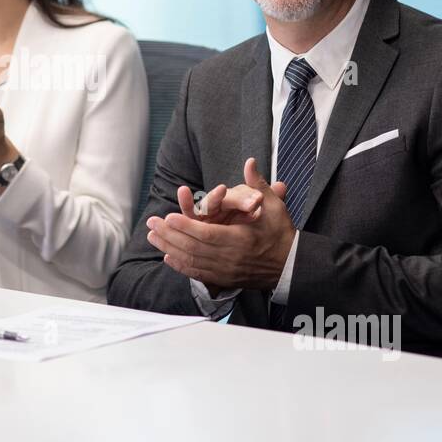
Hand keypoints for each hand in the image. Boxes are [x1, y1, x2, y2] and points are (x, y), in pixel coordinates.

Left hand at [146, 158, 294, 289]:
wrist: (289, 265)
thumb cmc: (280, 233)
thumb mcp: (274, 207)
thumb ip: (258, 185)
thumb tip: (249, 162)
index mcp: (240, 240)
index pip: (207, 234)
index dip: (186, 226)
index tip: (169, 217)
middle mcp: (230, 258)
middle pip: (193, 248)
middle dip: (170, 235)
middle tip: (151, 223)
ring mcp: (225, 271)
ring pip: (191, 261)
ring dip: (169, 248)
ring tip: (152, 236)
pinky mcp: (224, 279)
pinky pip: (197, 274)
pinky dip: (181, 266)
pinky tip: (168, 256)